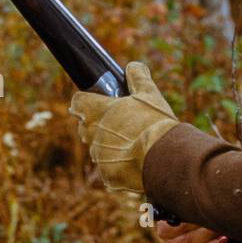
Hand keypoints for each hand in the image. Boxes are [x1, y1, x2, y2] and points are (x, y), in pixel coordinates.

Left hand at [68, 60, 177, 194]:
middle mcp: (92, 134)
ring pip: (97, 149)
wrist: (164, 157)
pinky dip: (118, 166)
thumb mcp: (149, 94)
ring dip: (108, 146)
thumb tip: (133, 66)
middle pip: (85, 127)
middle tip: (118, 123)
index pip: (77, 102)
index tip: (96, 102)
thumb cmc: (155, 123)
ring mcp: (98, 156)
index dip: (86, 101)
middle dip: (97, 125)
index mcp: (97, 111)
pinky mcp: (106, 176)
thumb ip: (138, 77)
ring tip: (131, 144)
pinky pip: (107, 169)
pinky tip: (135, 161)